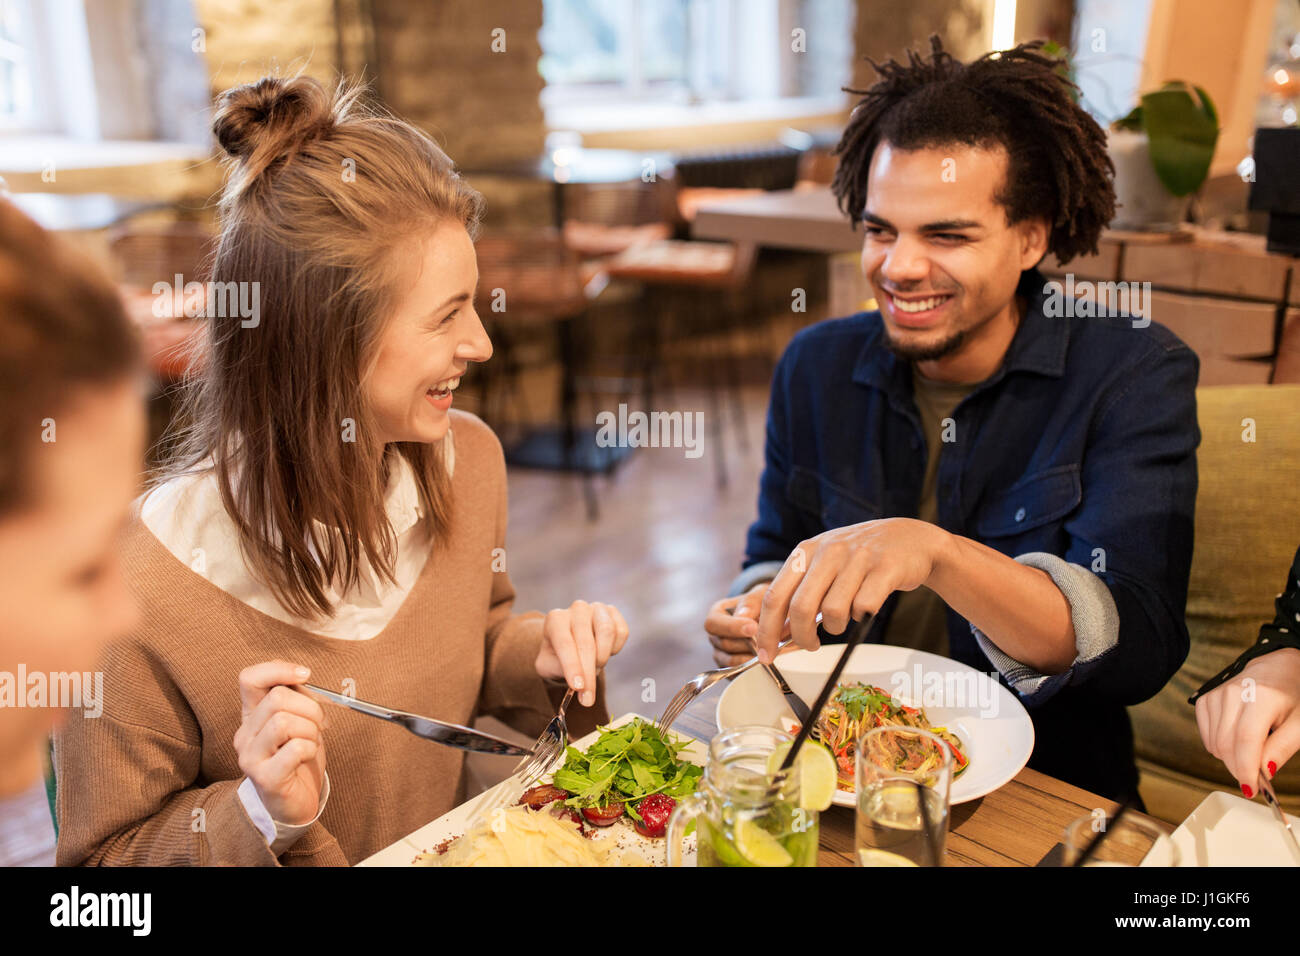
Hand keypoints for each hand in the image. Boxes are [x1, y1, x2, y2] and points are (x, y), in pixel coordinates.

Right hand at [234, 660, 326, 825]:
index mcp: (251, 715)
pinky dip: (311, 748)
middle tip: (320, 723)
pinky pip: (295, 748)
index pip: (249, 678)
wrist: (293, 804)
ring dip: (311, 729)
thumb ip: (296, 697)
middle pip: (277, 698)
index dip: (279, 669)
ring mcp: (251, 757)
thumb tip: (303, 676)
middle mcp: (245, 734)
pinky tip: (308, 756)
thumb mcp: (298, 721)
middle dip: (310, 707)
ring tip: (312, 741)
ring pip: (284, 722)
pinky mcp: (265, 777)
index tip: (305, 675)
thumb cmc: (298, 759)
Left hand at [535, 601, 628, 707]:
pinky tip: (604, 654)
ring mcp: (597, 608)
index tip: (578, 688)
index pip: (565, 643)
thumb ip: (558, 670)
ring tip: (595, 669)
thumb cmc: (557, 655)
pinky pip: (621, 632)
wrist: (570, 642)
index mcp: (555, 619)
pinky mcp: (613, 612)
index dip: (572, 667)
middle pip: (586, 642)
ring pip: (607, 632)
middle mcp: (576, 609)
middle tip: (588, 698)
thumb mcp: (547, 665)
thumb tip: (579, 684)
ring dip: (602, 658)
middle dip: (589, 673)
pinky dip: (615, 649)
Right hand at [704, 582, 786, 667]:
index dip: (732, 627)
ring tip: (769, 650)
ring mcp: (721, 653)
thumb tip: (743, 614)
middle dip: (747, 643)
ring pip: (731, 660)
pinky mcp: (731, 668)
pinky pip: (738, 673)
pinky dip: (752, 668)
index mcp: (716, 615)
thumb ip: (751, 602)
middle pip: (724, 644)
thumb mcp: (758, 595)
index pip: (713, 623)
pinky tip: (766, 660)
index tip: (753, 627)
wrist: (768, 618)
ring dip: (751, 656)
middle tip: (767, 640)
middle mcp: (715, 636)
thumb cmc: (761, 605)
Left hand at [754, 518, 946, 661]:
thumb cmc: (860, 558)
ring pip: (832, 611)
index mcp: (806, 551)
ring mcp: (857, 558)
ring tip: (843, 620)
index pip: (774, 595)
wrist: (909, 538)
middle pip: (799, 608)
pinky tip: (864, 609)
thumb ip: (800, 593)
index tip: (766, 655)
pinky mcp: (885, 568)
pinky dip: (862, 617)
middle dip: (801, 637)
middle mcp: (828, 551)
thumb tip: (777, 633)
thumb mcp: (824, 565)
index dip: (767, 630)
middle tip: (810, 646)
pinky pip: (864, 608)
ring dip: (835, 627)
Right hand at [1195, 647, 1299, 793]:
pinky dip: (1219, 747)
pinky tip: (1236, 741)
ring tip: (1251, 752)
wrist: (1277, 666)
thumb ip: (1282, 749)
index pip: (1246, 741)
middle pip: (1227, 746)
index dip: (1246, 770)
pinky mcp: (1205, 699)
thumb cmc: (1293, 695)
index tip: (1251, 790)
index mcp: (1261, 697)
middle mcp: (1233, 693)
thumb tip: (1263, 773)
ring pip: (1215, 745)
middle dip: (1240, 768)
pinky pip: (1206, 737)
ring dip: (1231, 758)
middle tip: (1256, 777)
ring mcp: (1216, 695)